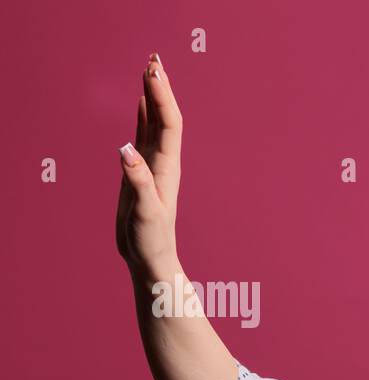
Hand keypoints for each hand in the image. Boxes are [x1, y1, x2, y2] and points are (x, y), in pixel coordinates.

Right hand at [115, 53, 181, 275]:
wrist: (152, 258)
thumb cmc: (150, 240)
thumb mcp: (144, 212)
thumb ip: (137, 181)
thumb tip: (125, 149)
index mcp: (166, 168)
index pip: (168, 123)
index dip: (161, 97)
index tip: (153, 71)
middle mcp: (163, 162)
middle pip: (164, 116)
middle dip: (159, 87)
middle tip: (154, 58)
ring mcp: (153, 165)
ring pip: (154, 123)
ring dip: (152, 96)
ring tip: (150, 69)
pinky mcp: (141, 172)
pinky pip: (144, 136)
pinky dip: (143, 116)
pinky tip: (141, 103)